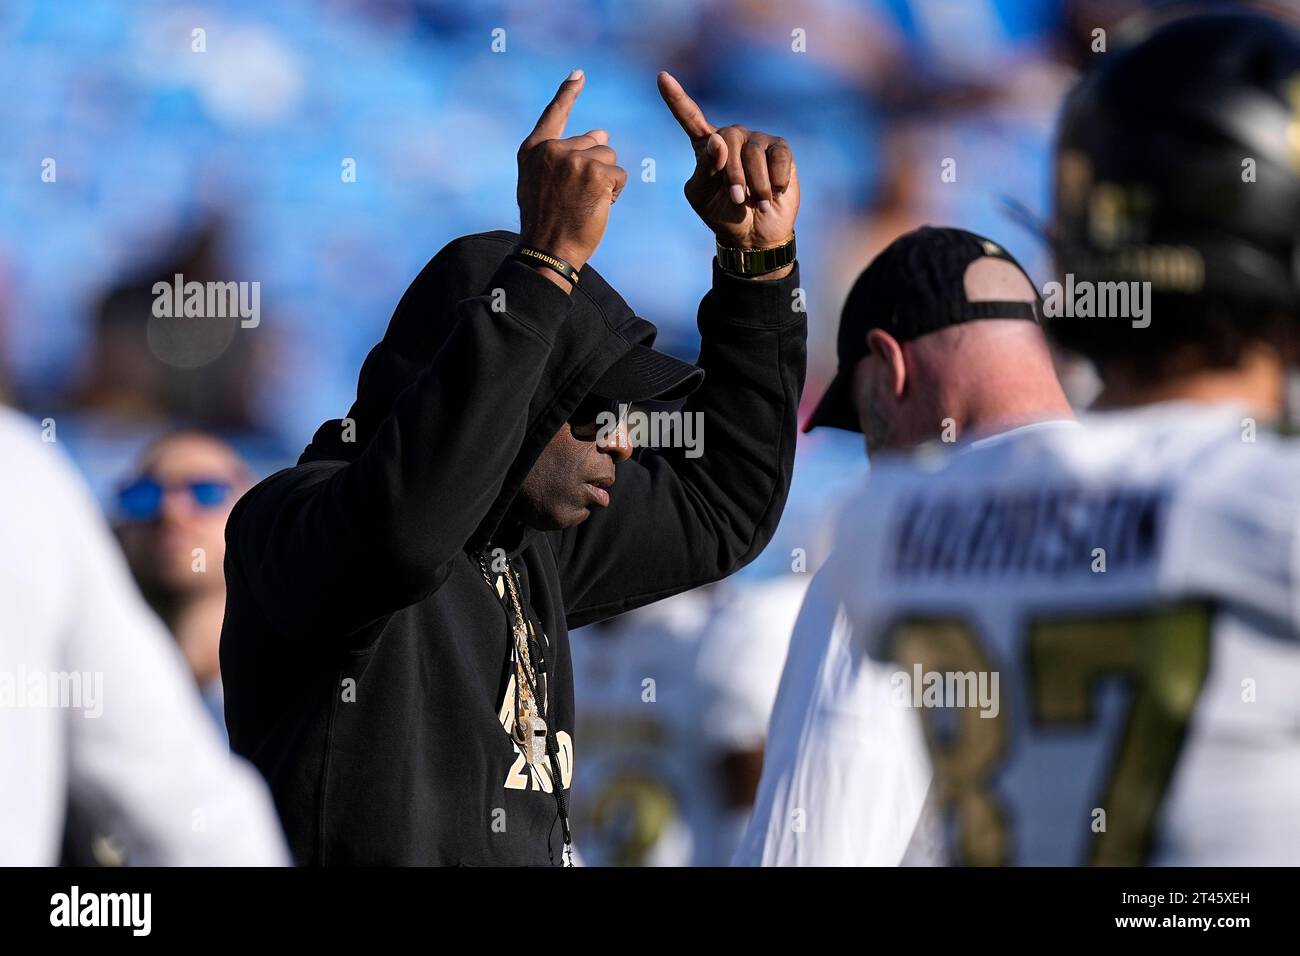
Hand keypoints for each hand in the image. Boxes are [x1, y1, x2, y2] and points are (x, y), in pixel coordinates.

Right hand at [517, 70, 626, 275]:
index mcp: (534, 150)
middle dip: (595, 168)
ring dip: (606, 182)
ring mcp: (574, 159)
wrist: (547, 250)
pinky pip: (619, 176)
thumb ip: (565, 156)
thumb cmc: (547, 222)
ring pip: (609, 159)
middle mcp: (552, 149)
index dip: (567, 93)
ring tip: (586, 203)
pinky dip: (615, 193)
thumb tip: (602, 132)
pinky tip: (597, 207)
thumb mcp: (544, 183)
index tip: (579, 74)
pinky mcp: (596, 172)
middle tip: (578, 197)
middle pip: (593, 143)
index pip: (554, 114)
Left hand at [657, 71, 798, 250]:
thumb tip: (719, 140)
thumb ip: (706, 168)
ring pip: (754, 152)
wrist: (755, 234)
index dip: (676, 98)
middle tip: (738, 199)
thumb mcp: (703, 196)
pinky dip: (775, 180)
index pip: (689, 117)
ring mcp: (756, 140)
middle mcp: (730, 137)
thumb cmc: (723, 214)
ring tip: (757, 202)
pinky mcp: (779, 148)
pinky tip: (775, 192)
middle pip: (728, 141)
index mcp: (704, 146)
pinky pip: (778, 157)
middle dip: (733, 174)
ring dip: (755, 183)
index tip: (661, 77)